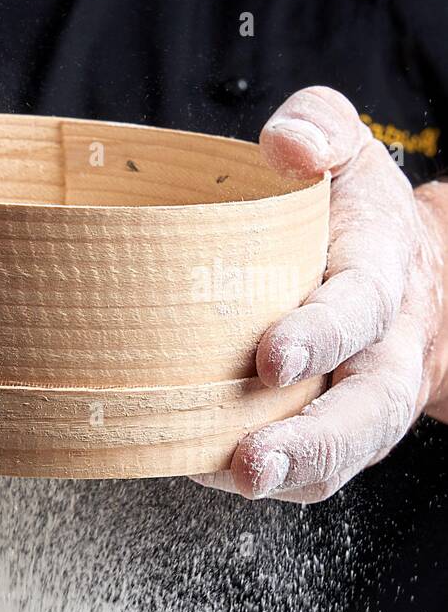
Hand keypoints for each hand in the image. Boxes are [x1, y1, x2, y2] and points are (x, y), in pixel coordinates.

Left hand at [194, 86, 447, 501]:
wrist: (403, 270)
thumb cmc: (349, 211)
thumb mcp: (346, 152)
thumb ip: (321, 129)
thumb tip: (284, 143)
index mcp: (383, 275)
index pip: (360, 308)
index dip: (321, 334)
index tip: (271, 355)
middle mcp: (385, 351)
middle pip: (365, 409)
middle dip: (313, 441)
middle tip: (253, 460)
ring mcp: (364, 401)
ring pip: (344, 456)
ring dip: (292, 476)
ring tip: (233, 482)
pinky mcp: (337, 436)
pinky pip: (314, 474)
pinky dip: (271, 481)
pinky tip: (207, 471)